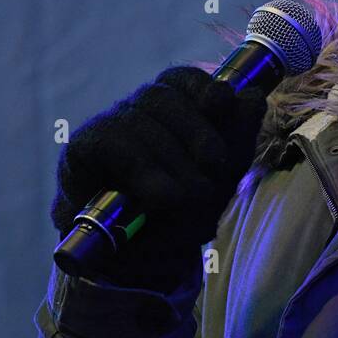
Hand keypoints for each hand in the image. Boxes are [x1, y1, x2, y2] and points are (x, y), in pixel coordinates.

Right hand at [50, 66, 268, 290]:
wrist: (139, 258)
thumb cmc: (183, 211)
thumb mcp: (221, 177)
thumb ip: (238, 136)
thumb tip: (254, 96)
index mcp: (173, 107)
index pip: (184, 79)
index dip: (203, 86)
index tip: (222, 101)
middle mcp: (138, 109)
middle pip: (163, 96)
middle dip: (197, 131)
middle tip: (216, 167)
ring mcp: (109, 125)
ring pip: (140, 119)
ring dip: (173, 159)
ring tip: (190, 196)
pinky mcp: (83, 148)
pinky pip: (112, 145)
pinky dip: (143, 170)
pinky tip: (163, 196)